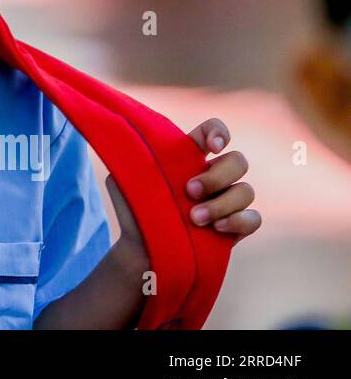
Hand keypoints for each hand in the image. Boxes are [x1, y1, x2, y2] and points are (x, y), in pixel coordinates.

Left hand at [106, 117, 261, 255]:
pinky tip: (217, 228)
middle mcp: (214, 174)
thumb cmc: (134, 208)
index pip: (213, 131)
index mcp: (189, 156)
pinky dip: (239, 221)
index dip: (219, 133)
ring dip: (221, 204)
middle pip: (237, 161)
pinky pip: (254, 218)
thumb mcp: (123, 180)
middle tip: (189, 191)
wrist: (142, 246)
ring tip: (194, 219)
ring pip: (246, 191)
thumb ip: (131, 160)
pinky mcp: (237, 226)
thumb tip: (126, 143)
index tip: (213, 146)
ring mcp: (228, 199)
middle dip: (216, 177)